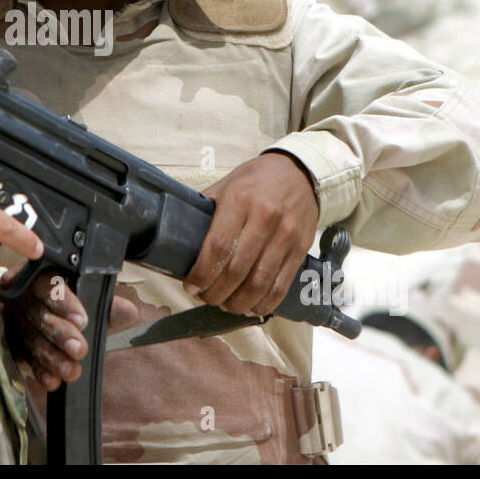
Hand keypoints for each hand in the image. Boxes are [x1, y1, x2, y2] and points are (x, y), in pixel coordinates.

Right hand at [0, 267, 137, 391]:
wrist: (62, 316)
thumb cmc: (76, 302)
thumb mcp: (94, 299)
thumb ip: (110, 304)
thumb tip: (127, 311)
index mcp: (41, 273)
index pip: (49, 285)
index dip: (65, 303)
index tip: (82, 320)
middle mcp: (22, 294)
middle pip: (39, 314)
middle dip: (61, 334)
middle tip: (79, 349)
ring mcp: (13, 319)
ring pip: (31, 339)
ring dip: (52, 358)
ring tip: (71, 371)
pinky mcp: (11, 342)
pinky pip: (23, 358)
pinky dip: (39, 371)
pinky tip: (52, 381)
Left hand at [183, 152, 319, 316]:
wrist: (300, 172)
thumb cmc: (256, 180)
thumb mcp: (226, 185)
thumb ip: (206, 209)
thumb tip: (179, 237)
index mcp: (240, 200)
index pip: (218, 246)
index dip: (202, 273)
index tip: (191, 286)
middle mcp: (265, 218)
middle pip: (237, 270)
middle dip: (217, 292)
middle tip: (206, 297)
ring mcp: (286, 235)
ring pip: (259, 283)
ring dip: (239, 302)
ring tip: (226, 305)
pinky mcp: (300, 248)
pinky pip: (282, 285)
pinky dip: (264, 302)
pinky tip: (251, 306)